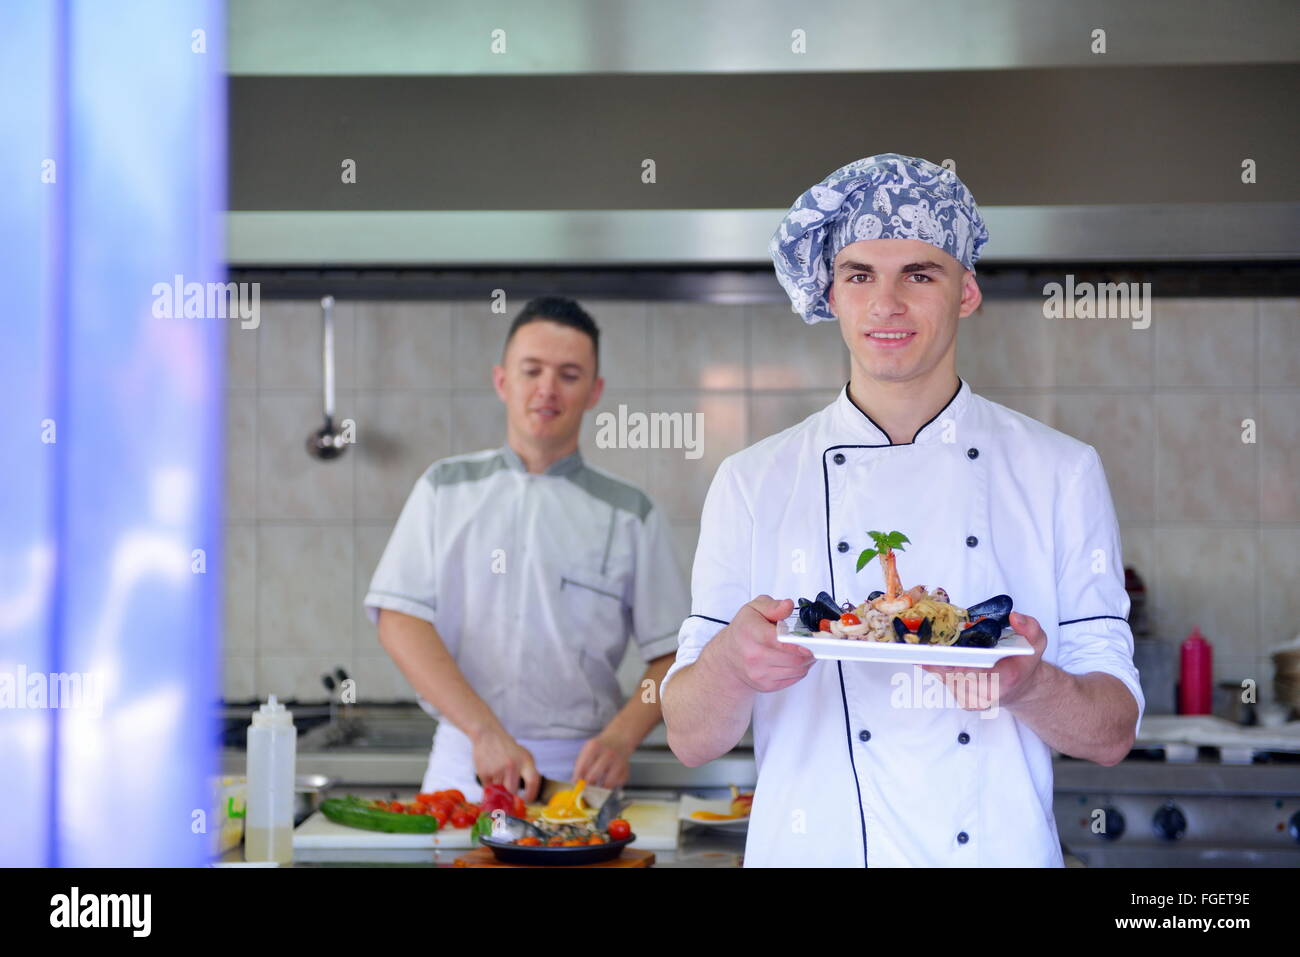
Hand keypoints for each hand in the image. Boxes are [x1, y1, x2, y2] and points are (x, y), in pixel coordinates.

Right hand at [471, 726, 540, 802]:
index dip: (532, 794)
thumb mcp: (523, 755)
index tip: (528, 800)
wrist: (488, 735)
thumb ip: (527, 772)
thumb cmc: (507, 748)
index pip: (533, 781)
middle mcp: (512, 765)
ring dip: (498, 788)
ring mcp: (497, 769)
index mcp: (525, 760)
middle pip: (513, 791)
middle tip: (508, 794)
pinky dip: (489, 785)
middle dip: (510, 795)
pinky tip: (490, 773)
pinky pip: (488, 788)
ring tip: (497, 774)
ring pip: (499, 791)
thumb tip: (530, 795)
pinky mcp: (484, 772)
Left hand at [572, 731, 633, 789]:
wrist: (619, 738)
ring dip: (601, 788)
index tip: (576, 787)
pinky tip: (609, 780)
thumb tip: (575, 782)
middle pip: (593, 777)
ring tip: (597, 787)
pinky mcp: (626, 769)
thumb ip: (581, 764)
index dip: (578, 780)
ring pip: (607, 783)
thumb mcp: (588, 749)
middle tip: (585, 789)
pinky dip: (612, 785)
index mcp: (594, 747)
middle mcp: (608, 754)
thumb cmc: (601, 747)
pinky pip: (617, 783)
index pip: (582, 768)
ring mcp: (618, 761)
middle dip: (587, 786)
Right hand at [711, 595, 814, 692]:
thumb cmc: (744, 630)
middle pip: (793, 658)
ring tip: (805, 650)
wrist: (728, 656)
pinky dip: (800, 669)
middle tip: (814, 643)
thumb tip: (787, 605)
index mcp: (750, 632)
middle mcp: (753, 656)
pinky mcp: (765, 685)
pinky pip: (793, 679)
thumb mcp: (754, 609)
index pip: (778, 641)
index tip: (810, 641)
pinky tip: (795, 659)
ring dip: (807, 661)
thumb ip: (773, 606)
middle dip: (809, 651)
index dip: (797, 643)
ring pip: (797, 670)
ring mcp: (759, 673)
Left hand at [922, 610, 1047, 709]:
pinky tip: (927, 650)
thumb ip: (1030, 627)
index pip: (974, 671)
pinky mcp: (960, 698)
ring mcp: (971, 699)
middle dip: (938, 654)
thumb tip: (1015, 617)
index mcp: (1004, 679)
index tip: (941, 645)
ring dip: (932, 657)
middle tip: (922, 635)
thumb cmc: (1024, 664)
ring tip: (921, 639)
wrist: (1020, 687)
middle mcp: (985, 694)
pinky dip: (934, 663)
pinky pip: (941, 678)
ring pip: (943, 676)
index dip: (954, 659)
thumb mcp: (1037, 642)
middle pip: (952, 673)